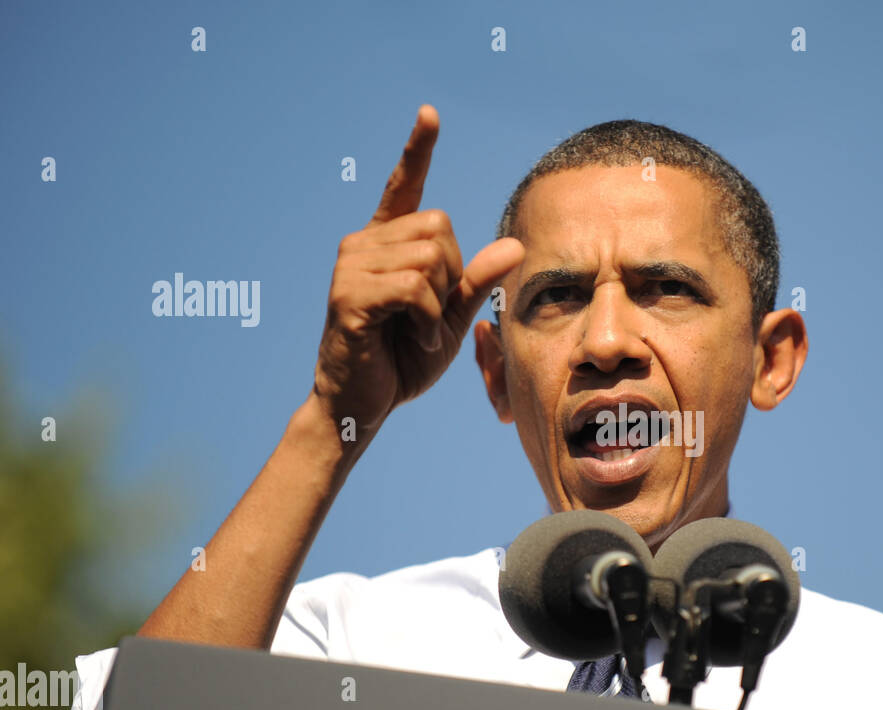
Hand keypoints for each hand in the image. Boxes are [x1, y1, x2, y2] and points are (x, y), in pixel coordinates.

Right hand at [314, 104, 525, 431]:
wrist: (362, 403)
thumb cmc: (402, 360)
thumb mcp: (449, 318)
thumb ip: (476, 281)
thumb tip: (516, 245)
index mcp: (387, 244)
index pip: (404, 186)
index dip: (418, 150)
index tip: (430, 114)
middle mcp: (363, 244)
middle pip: (439, 227)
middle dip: (451, 276)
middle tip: (427, 317)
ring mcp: (351, 266)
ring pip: (430, 258)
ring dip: (437, 305)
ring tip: (413, 332)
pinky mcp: (349, 294)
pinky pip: (413, 288)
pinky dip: (424, 320)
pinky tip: (408, 338)